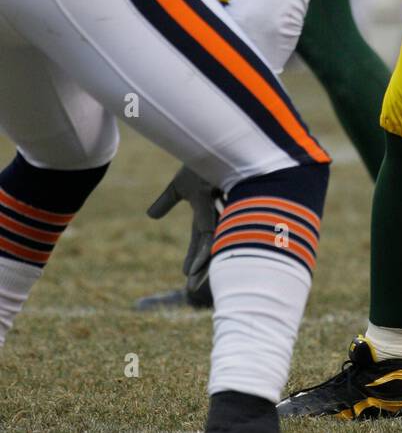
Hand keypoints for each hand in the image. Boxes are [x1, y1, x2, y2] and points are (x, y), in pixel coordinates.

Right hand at [147, 166, 224, 293]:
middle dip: (201, 268)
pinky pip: (212, 232)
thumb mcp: (179, 185)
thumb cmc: (200, 160)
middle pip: (210, 246)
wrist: (211, 142)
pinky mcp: (217, 206)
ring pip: (212, 244)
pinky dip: (206, 250)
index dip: (193, 256)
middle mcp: (215, 213)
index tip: (185, 275)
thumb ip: (167, 201)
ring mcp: (219, 210)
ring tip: (193, 285)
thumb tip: (150, 216)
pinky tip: (200, 264)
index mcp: (206, 210)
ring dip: (202, 265)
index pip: (200, 240)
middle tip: (191, 290)